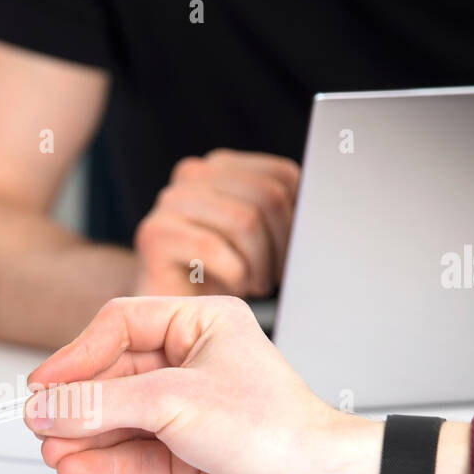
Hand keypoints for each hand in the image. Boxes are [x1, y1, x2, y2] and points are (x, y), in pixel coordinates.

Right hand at [23, 296, 469, 473]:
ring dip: (83, 436)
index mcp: (202, 326)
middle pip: (113, 375)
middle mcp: (193, 366)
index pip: (120, 326)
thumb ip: (102, 404)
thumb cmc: (277, 430)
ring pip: (118, 419)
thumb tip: (48, 407)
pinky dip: (102, 463)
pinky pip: (131, 455)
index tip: (45, 383)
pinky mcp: (186, 457)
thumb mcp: (175, 403)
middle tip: (41, 421)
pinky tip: (75, 469)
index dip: (77, 353)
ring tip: (53, 450)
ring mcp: (188, 414)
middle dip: (76, 402)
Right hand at [131, 149, 299, 299]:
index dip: (299, 219)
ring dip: (258, 265)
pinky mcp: (154, 233)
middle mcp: (193, 174)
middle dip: (281, 246)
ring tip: (253, 284)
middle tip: (274, 277)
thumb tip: (319, 209)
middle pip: (268, 196)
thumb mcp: (254, 237)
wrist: (163, 306)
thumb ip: (279, 214)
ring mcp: (170, 200)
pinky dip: (232, 275)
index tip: (294, 253)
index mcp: (222, 166)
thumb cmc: (214, 274)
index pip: (283, 175)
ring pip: (245, 221)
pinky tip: (230, 287)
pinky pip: (212, 248)